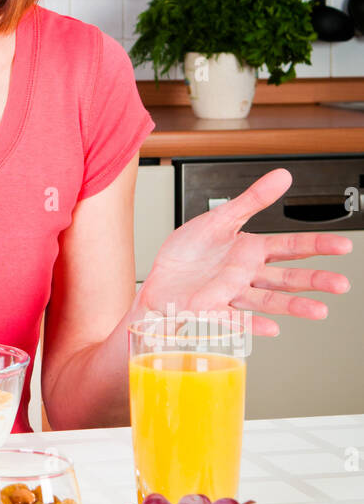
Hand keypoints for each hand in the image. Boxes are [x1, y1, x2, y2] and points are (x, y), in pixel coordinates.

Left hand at [140, 168, 351, 336]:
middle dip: (315, 280)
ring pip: (267, 300)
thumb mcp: (220, 218)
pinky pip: (233, 317)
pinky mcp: (209, 308)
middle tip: (341, 284)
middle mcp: (246, 275)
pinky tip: (272, 328)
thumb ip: (252, 200)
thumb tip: (282, 176)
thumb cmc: (190, 255)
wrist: (159, 283)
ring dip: (293, 306)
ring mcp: (230, 294)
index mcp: (251, 251)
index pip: (290, 248)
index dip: (317, 246)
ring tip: (319, 310)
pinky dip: (252, 324)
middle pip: (286, 278)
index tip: (344, 246)